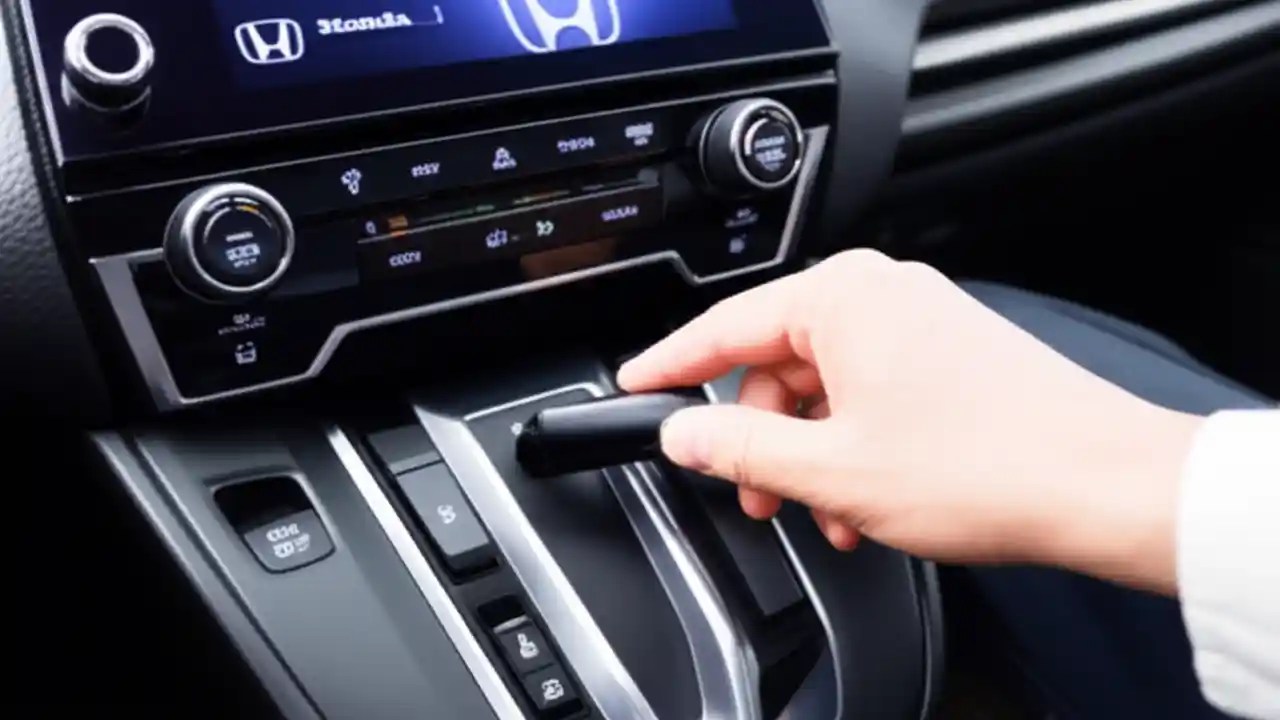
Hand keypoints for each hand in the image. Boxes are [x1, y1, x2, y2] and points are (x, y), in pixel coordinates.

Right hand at [618, 250, 1202, 593]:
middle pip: (777, 360)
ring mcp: (921, 320)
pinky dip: (853, 444)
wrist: (1105, 484)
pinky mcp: (950, 352)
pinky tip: (865, 502)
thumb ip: (739, 446)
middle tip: (753, 494)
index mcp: (843, 297)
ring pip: (826, 385)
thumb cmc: (988, 464)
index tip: (636, 387)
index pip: (724, 326)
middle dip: (758, 435)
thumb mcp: (832, 469)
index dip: (671, 366)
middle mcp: (882, 293)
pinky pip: (871, 391)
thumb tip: (685, 431)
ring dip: (811, 453)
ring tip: (826, 513)